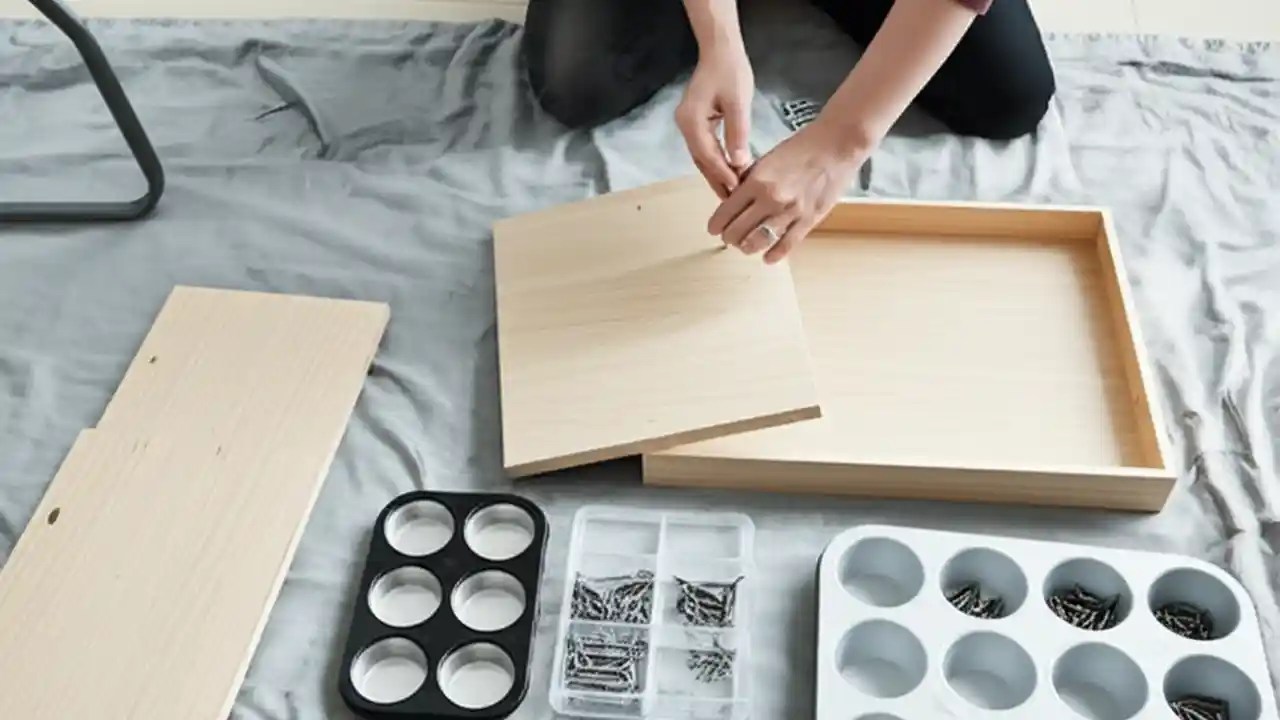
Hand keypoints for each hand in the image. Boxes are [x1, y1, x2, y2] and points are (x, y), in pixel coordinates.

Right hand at [675, 45, 753, 198]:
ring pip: (702, 156)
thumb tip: (739, 163)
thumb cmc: (730, 71)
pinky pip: (705, 148)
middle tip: (732, 201)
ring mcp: (688, 124)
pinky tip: (728, 172)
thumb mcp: (738, 102)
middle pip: (701, 160)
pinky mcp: (696, 122)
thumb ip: (737, 133)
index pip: (707, 154)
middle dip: (717, 180)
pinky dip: (716, 161)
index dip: (722, 174)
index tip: (736, 189)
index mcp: (691, 120)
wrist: (720, 50)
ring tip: (731, 193)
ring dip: (716, 174)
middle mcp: (685, 125)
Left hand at [709, 117, 869, 263]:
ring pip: (758, 242)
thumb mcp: (766, 159)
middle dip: (729, 237)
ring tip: (746, 246)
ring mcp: (790, 212)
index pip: (726, 212)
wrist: (836, 146)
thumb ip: (748, 180)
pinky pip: (786, 245)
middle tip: (730, 238)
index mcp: (756, 181)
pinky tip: (767, 257)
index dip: (716, 224)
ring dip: (747, 247)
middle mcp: (770, 199)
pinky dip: (773, 255)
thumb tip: (732, 200)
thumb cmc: (802, 148)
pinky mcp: (808, 220)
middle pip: (737, 231)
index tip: (714, 229)